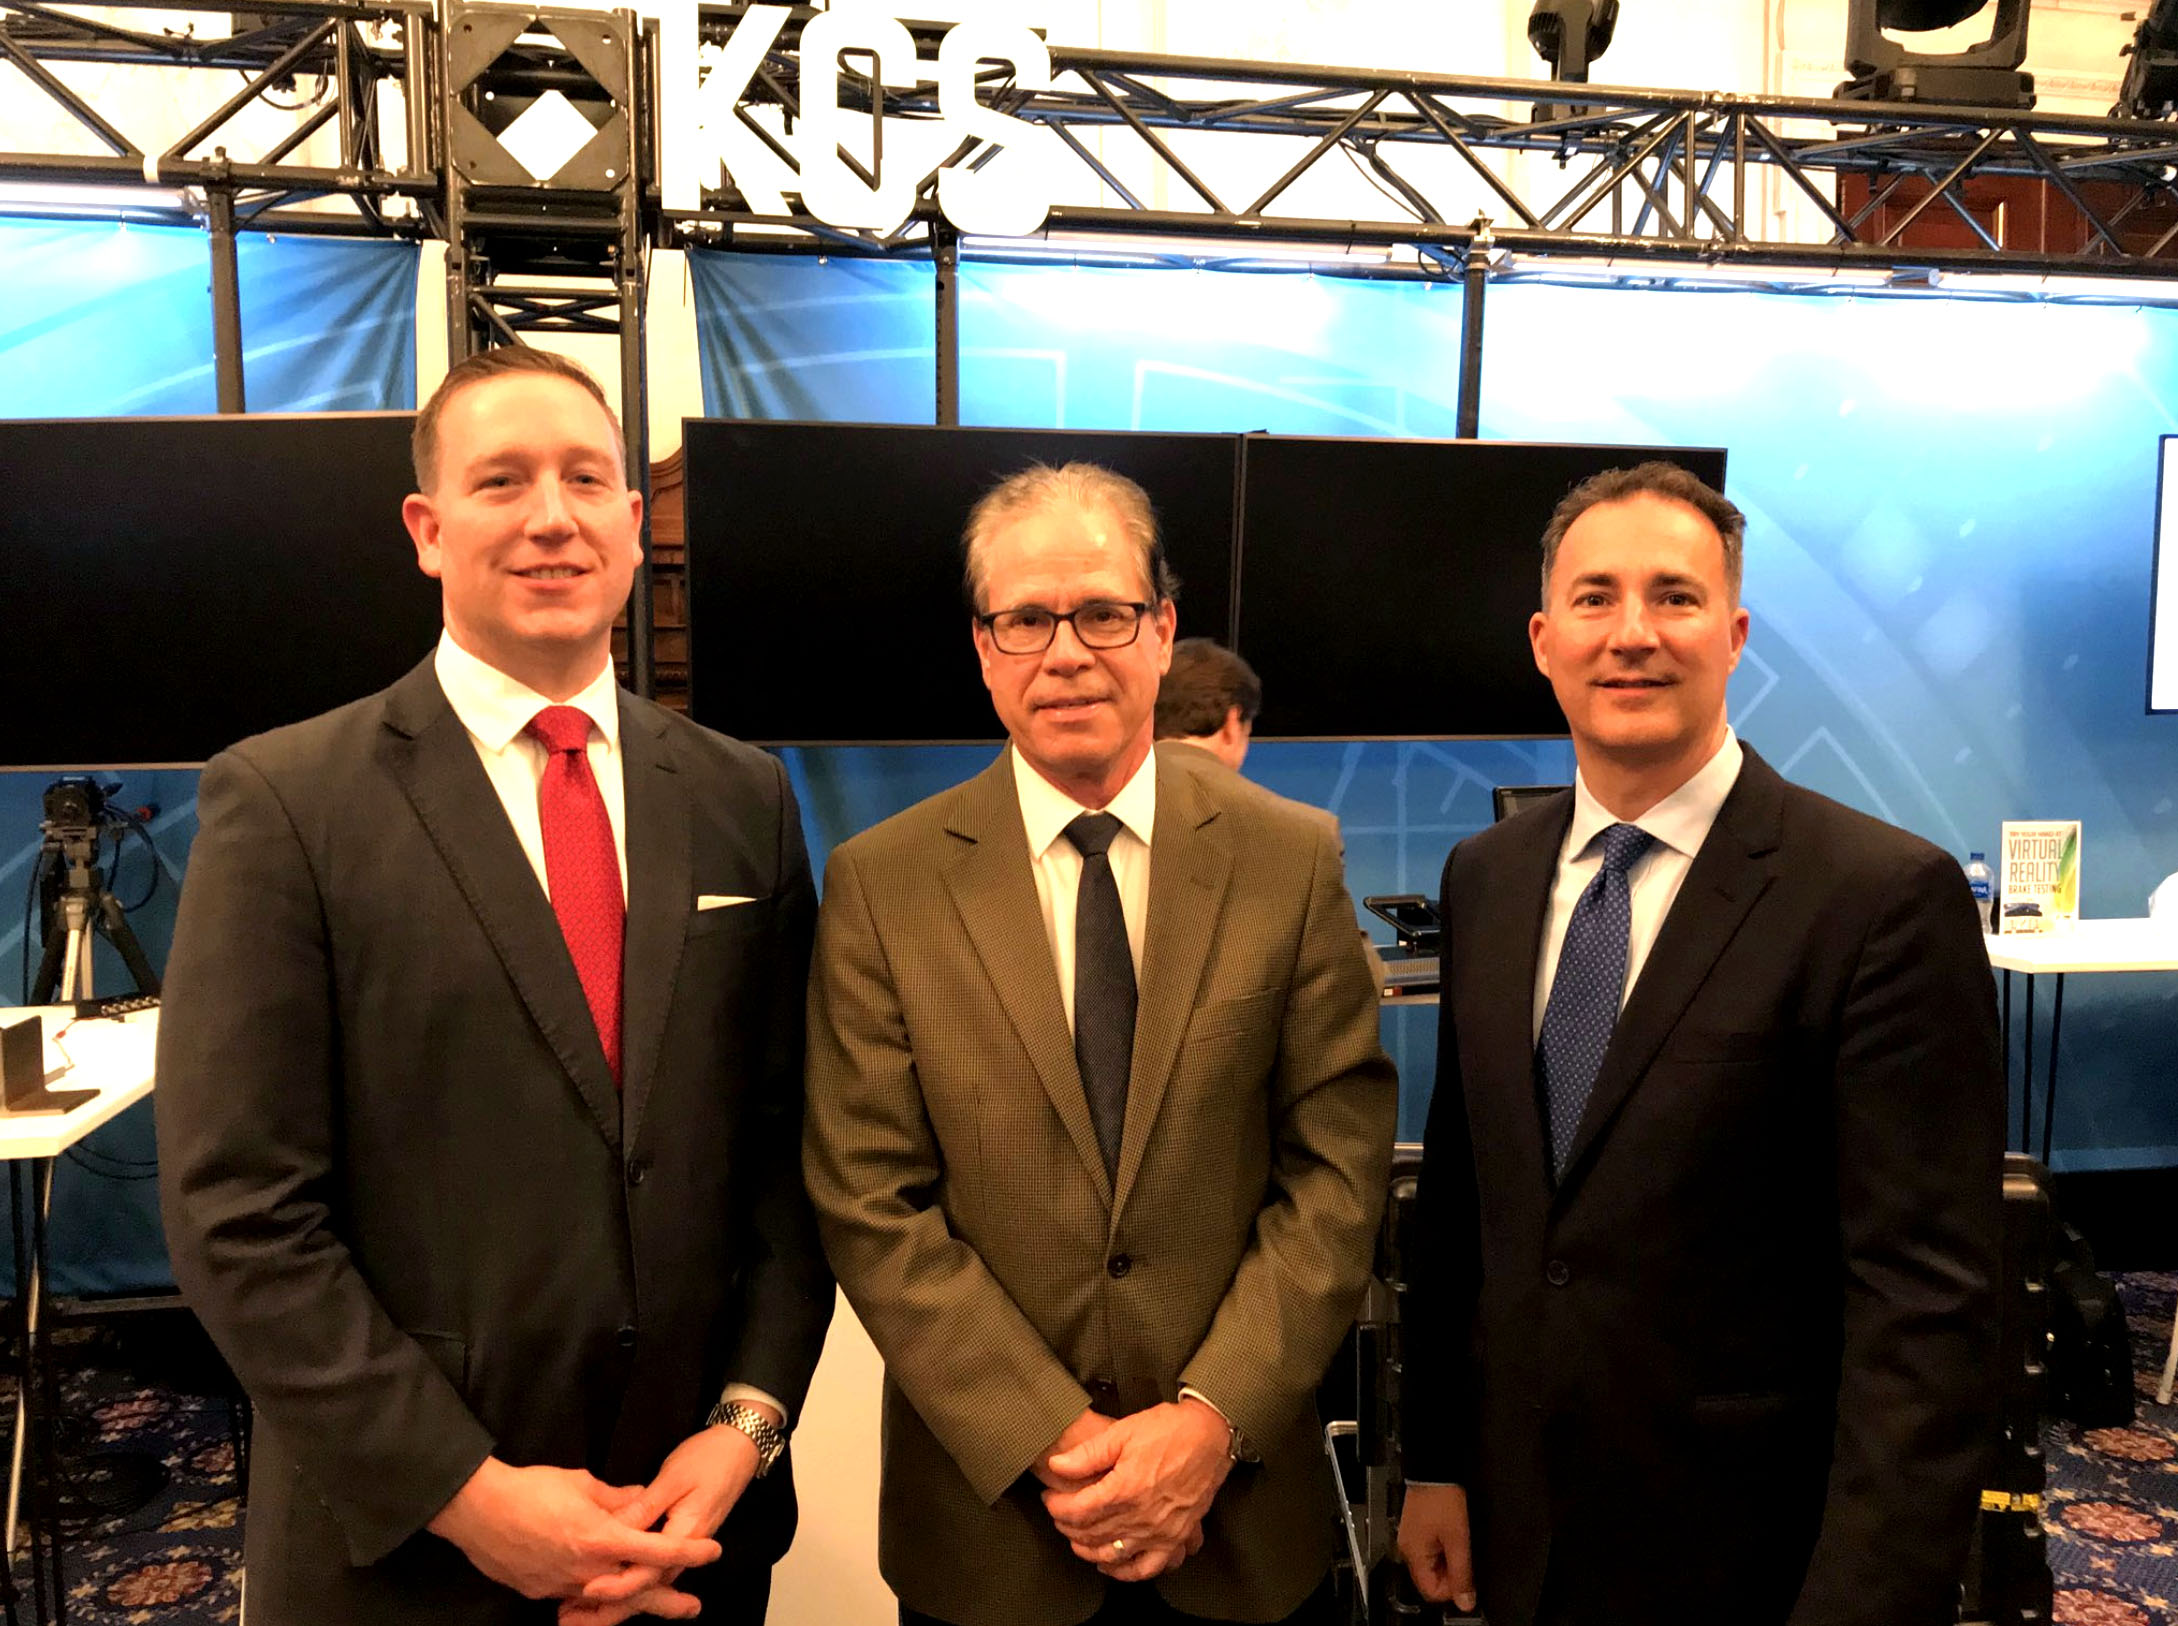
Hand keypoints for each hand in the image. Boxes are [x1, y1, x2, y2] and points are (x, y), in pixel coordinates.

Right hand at [426, 1457, 721, 1601]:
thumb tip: (642, 1500)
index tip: (712, 1551)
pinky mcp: (542, 1592)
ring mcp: (562, 1586)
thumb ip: (618, 1497)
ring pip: (607, 1601)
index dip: (688, 1552)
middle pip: (637, 1592)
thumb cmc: (531, 1488)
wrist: (478, 1510)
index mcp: (601, 1538)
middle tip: (693, 1607)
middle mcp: (586, 1570)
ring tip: (656, 1607)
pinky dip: (596, 1601)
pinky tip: (606, 1600)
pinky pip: (577, 1600)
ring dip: (633, 1605)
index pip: (656, 1550)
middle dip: (668, 1601)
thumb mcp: (582, 1483)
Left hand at [570, 1417, 769, 1620]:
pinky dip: (623, 1582)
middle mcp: (682, 1550)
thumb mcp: (672, 1478)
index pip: (649, 1572)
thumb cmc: (707, 1458)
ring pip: (645, 1584)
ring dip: (613, 1600)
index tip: (588, 1589)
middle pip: (645, 1587)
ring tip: (576, 1611)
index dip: (618, 1583)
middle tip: (571, 1617)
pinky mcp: (675, 1541)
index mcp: (685, 1535)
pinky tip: (599, 1587)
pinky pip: (648, 1570)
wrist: (738, 1449)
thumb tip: (612, 1528)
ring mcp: (680, 1549)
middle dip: (609, 1606)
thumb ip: (643, 1507)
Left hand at [1040, 1399, 1231, 1578]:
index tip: (1050, 1498)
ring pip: (1114, 1554)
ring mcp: (1160, 1532)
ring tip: (1077, 1538)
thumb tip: (1058, 1466)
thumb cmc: (1170, 1431)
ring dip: (1089, 1550)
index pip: (1079, 1511)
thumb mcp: (1123, 1431)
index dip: (1057, 1507)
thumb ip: (1088, 1453)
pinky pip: (1148, 1567)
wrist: (1210, 1436)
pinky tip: (1112, 1564)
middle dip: (1068, 1526)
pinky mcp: (1175, 1537)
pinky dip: (1126, 1572)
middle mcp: (1141, 1517)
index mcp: (1125, 1490)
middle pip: (1092, 1534)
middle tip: (1059, 1514)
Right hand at [1397, 1483, 1477, 1611]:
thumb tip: (1466, 1603)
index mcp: (1414, 1556)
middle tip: (1462, 1551)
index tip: (1465, 1574)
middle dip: (1450, 1573)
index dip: (1452, 1588)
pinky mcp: (1416, 1529)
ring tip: (1456, 1538)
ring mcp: (1411, 1539)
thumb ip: (1462, 1573)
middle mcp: (1408, 1550)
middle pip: (1431, 1579)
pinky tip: (1450, 1532)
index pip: (1431, 1592)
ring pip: (1432, 1565)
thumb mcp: (1458, 1540)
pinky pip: (1430, 1551)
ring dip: (1448, 1559)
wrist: (1434, 1470)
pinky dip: (1443, 1547)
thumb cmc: (1442, 1500)